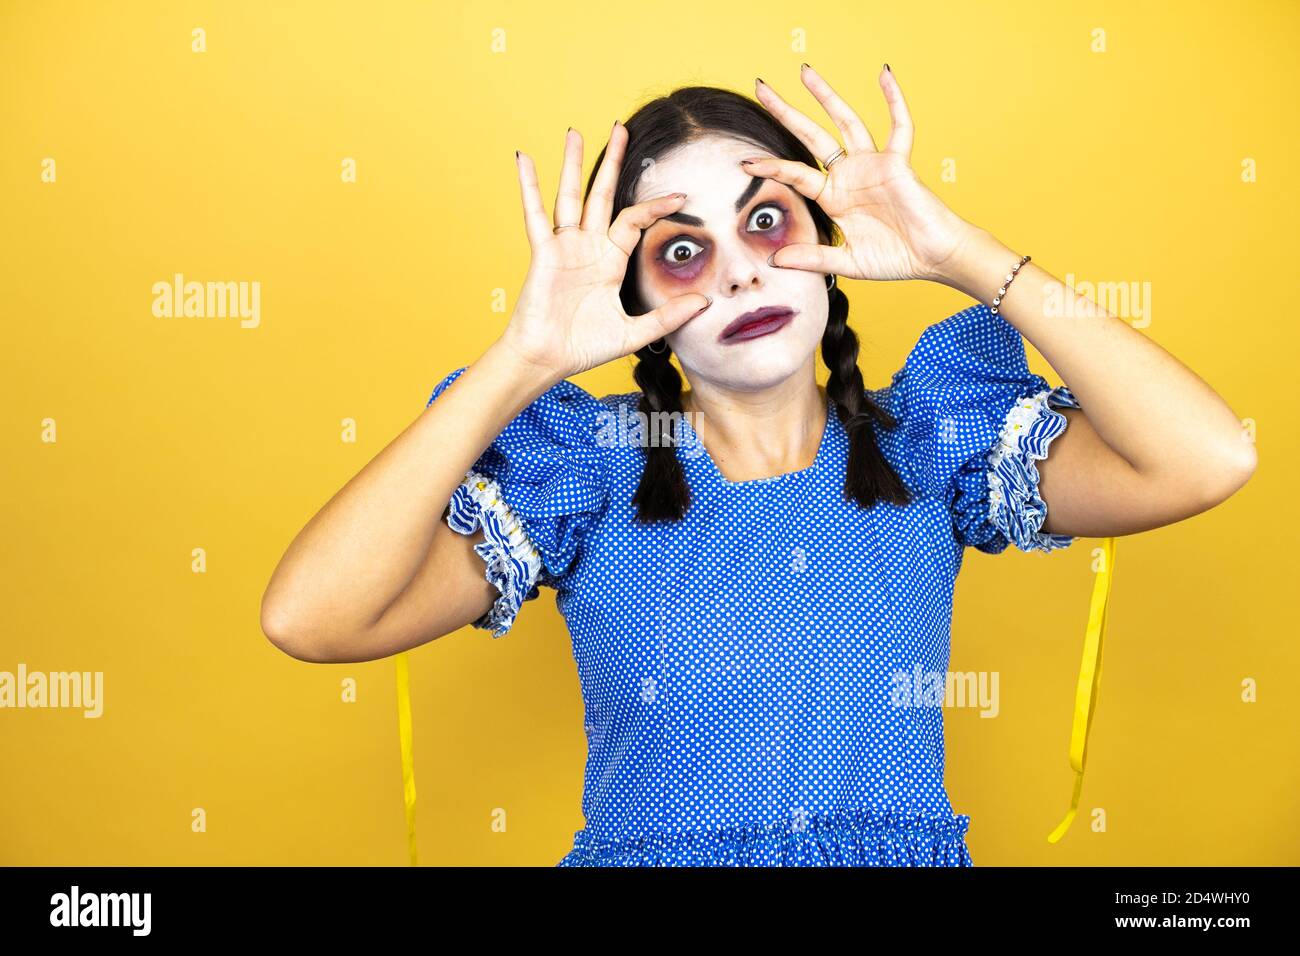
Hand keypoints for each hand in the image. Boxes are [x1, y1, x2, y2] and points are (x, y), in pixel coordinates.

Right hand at [498, 125, 711, 381]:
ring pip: (570, 196)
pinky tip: (524, 158)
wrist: (549, 360)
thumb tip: (704, 303)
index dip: (655, 206)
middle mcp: (587, 247)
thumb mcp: (635, 333)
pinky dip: (528, 186)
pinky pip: (535, 214)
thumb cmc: (584, 347)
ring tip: (574, 132)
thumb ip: (667, 317)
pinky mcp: (543, 253)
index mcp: (609, 260)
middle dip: (611, 162)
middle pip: (602, 195)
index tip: (680, 196)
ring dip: (572, 164)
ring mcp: (564, 247)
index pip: (634, 220)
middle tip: (621, 128)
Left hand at [742, 64, 976, 283]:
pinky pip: (899, 125)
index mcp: (834, 198)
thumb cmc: (896, 258)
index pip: (795, 174)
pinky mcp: (897, 162)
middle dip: (787, 112)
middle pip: (811, 136)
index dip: (771, 168)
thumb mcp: (846, 261)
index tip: (744, 163)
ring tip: (804, 72)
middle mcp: (849, 175)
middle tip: (761, 88)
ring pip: (846, 122)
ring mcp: (872, 165)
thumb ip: (812, 258)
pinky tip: (884, 74)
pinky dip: (894, 99)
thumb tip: (774, 260)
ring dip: (826, 96)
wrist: (933, 258)